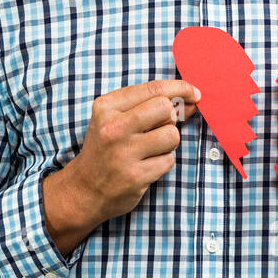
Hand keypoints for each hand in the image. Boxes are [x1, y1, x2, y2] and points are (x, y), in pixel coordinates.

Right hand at [42, 79, 200, 256]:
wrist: (84, 189)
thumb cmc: (106, 149)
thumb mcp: (114, 118)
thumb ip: (147, 105)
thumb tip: (191, 100)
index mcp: (106, 107)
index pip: (153, 89)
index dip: (180, 88)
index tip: (193, 93)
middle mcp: (113, 128)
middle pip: (165, 108)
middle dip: (171, 117)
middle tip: (160, 127)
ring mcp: (124, 153)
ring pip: (172, 135)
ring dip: (168, 142)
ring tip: (151, 149)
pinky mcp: (135, 176)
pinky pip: (169, 160)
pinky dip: (163, 162)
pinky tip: (146, 165)